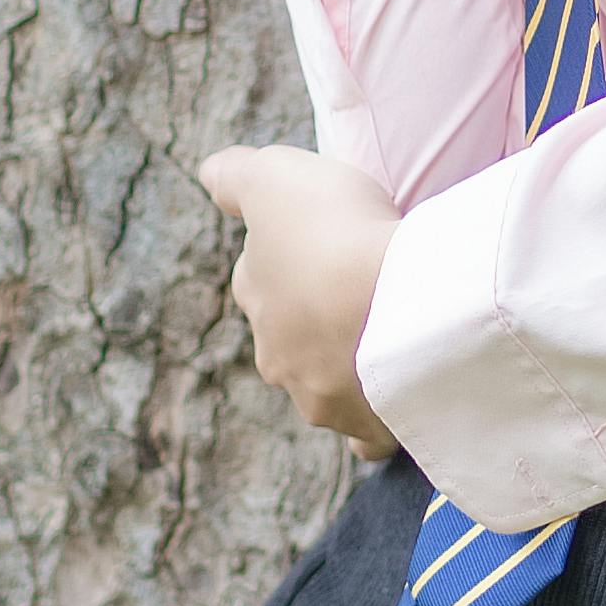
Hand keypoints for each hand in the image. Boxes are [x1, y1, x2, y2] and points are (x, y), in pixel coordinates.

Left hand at [200, 143, 401, 456]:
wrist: (395, 303)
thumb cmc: (336, 232)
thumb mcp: (276, 176)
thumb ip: (235, 174)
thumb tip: (206, 173)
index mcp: (255, 293)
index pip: (260, 276)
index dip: (293, 257)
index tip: (327, 243)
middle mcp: (276, 353)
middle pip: (292, 336)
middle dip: (319, 320)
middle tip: (365, 292)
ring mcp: (319, 395)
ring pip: (326, 384)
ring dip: (350, 367)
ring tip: (391, 344)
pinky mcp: (366, 424)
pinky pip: (367, 432)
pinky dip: (378, 421)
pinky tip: (398, 405)